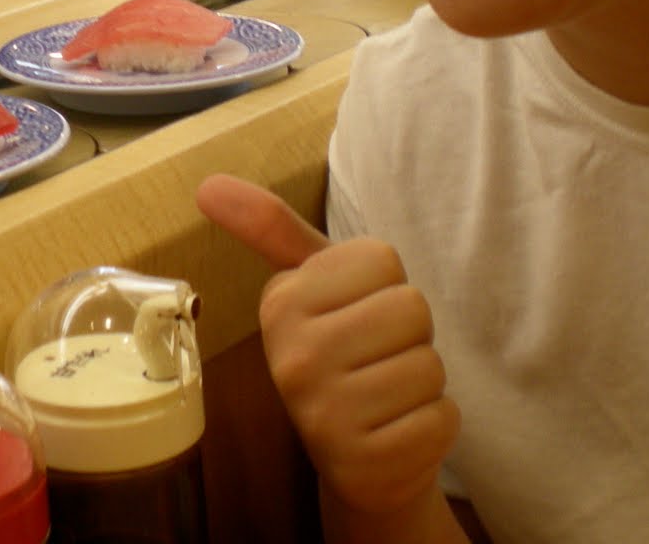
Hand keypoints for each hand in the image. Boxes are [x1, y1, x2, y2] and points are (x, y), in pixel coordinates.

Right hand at [196, 174, 461, 525]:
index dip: (384, 284)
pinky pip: (442, 418)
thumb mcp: (308, 286)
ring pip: (430, 364)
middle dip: (410, 334)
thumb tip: (206, 183)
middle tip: (376, 358)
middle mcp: (292, 358)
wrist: (359, 461)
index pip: (382, 258)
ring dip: (423, 381)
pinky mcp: (365, 464)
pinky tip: (398, 433)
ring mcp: (324, 416)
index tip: (356, 313)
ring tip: (386, 396)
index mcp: (279, 303)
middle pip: (411, 306)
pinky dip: (436, 425)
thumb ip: (270, 228)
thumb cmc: (345, 352)